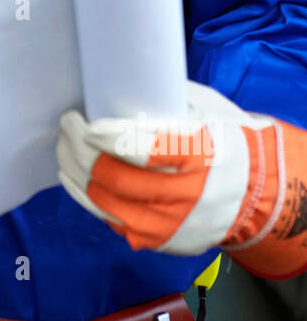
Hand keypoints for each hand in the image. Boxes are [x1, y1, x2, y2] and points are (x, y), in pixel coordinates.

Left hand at [55, 80, 306, 276]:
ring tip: (64, 150)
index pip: (142, 150)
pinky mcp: (162, 241)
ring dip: (76, 174)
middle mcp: (187, 195)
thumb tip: (122, 79)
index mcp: (199, 155)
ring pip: (107, 203)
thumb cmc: (224, 143)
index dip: (106, 138)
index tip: (85, 124)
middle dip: (80, 151)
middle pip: (116, 178)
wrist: (255, 194)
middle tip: (67, 127)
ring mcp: (173, 224)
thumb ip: (170, 100)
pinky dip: (87, 199)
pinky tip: (73, 179)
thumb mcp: (208, 112)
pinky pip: (113, 222)